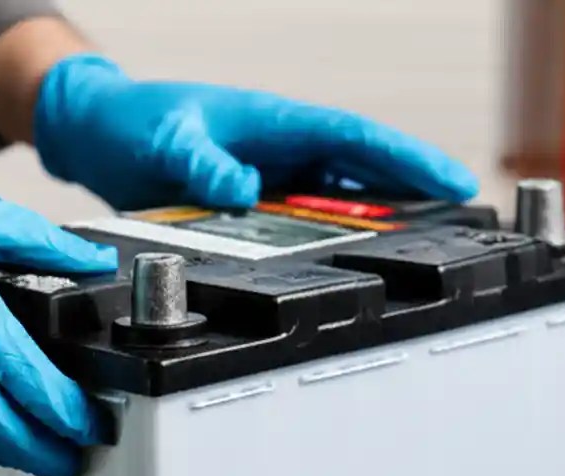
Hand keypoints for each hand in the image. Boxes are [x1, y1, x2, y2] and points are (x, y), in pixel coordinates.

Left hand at [32, 54, 478, 210]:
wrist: (97, 134)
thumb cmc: (132, 122)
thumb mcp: (165, 140)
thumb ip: (201, 164)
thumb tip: (242, 189)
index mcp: (273, 122)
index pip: (354, 138)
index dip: (406, 160)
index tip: (453, 181)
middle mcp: (281, 148)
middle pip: (362, 170)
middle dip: (414, 192)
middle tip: (467, 224)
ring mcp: (271, 174)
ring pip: (339, 199)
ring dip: (380, 220)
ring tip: (429, 252)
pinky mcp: (253, 202)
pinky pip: (303, 221)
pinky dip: (332, 238)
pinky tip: (355, 264)